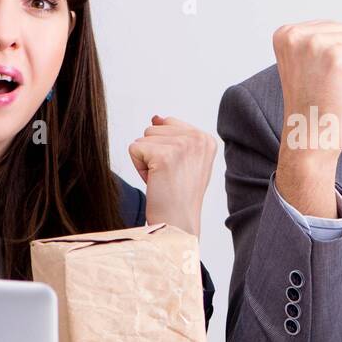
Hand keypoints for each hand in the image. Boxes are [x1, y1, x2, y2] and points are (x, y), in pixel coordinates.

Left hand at [128, 115, 216, 236]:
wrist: (178, 223)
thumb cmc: (179, 197)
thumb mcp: (186, 162)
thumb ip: (175, 137)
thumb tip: (156, 118)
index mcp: (206, 139)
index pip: (170, 124)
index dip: (165, 148)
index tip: (176, 170)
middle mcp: (198, 138)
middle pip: (155, 129)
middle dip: (154, 153)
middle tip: (168, 177)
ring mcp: (182, 146)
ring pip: (144, 137)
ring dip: (146, 160)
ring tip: (162, 180)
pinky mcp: (163, 155)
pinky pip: (135, 148)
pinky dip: (138, 167)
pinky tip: (154, 182)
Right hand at [272, 21, 341, 217]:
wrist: (308, 136)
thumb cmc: (312, 104)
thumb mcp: (306, 61)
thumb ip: (317, 40)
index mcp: (285, 34)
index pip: (331, 26)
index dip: (333, 53)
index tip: (315, 76)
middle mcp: (296, 35)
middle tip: (326, 83)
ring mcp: (315, 44)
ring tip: (334, 85)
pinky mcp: (337, 57)